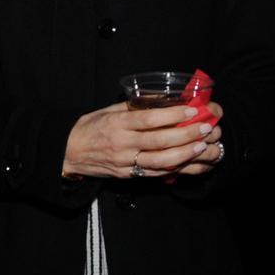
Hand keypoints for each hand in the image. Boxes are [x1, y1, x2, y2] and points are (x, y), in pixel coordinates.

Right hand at [62, 102, 221, 179]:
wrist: (68, 152)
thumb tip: (162, 99)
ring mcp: (125, 162)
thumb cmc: (89, 128)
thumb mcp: (108, 110)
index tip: (191, 111)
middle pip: (160, 141)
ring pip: (161, 161)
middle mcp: (122, 144)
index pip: (148, 120)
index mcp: (116, 123)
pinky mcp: (128, 175)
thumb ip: (134, 106)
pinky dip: (175, 168)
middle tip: (206, 128)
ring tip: (203, 146)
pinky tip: (190, 162)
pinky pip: (156, 174)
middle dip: (187, 135)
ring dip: (186, 154)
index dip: (172, 116)